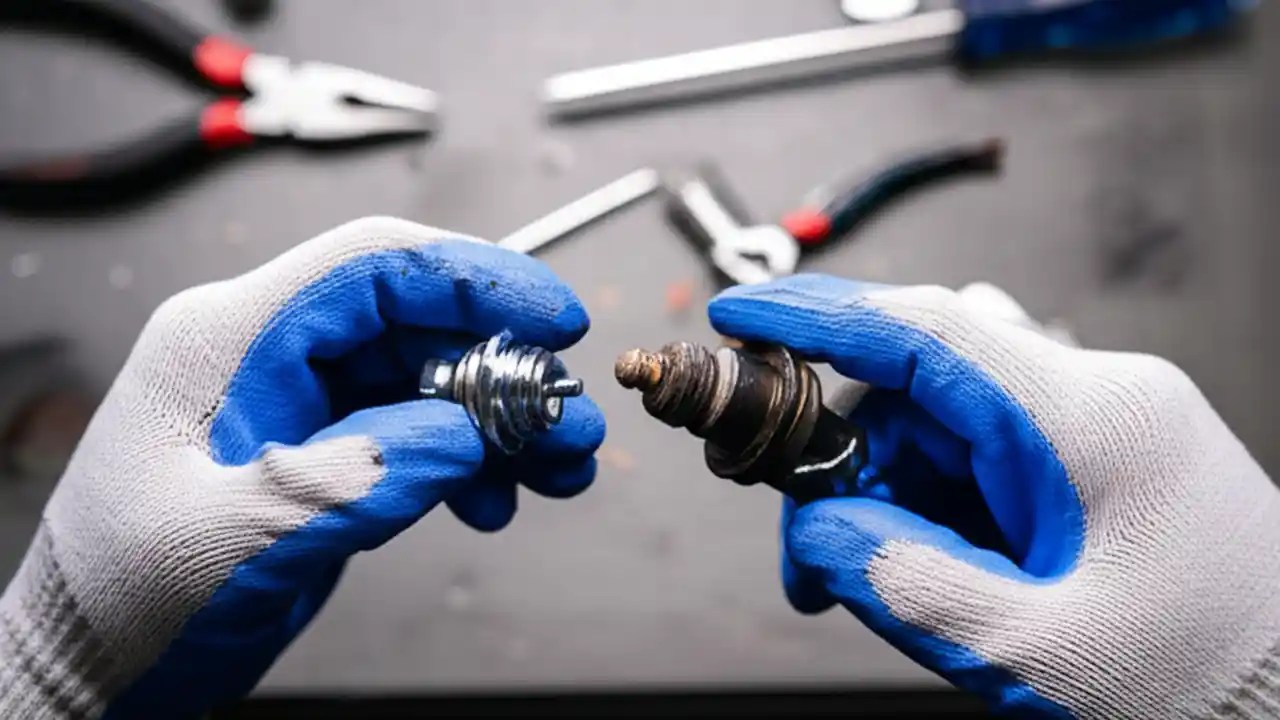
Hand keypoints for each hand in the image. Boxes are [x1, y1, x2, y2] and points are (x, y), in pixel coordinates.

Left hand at [0, 217, 603, 719]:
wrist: (95, 665)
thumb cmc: (125, 600)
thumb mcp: (236, 539)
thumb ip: (356, 476)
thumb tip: (463, 433)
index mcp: (230, 339)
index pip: (372, 267)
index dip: (475, 279)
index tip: (552, 316)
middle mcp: (268, 352)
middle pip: (416, 323)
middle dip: (506, 366)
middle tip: (567, 418)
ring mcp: (299, 400)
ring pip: (428, 377)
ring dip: (501, 418)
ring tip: (558, 464)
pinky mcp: (323, 448)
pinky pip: (416, 430)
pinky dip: (469, 459)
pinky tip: (496, 497)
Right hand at [708, 274, 1279, 718]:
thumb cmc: (1203, 679)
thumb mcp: (1034, 649)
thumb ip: (903, 581)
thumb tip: (814, 530)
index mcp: (1090, 421)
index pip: (926, 330)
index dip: (816, 319)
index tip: (740, 320)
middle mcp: (1095, 398)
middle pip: (916, 392)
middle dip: (846, 466)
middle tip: (813, 553)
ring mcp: (1095, 424)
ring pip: (938, 428)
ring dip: (887, 495)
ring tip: (881, 583)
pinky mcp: (1090, 456)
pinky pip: (978, 458)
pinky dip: (932, 507)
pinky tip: (936, 570)